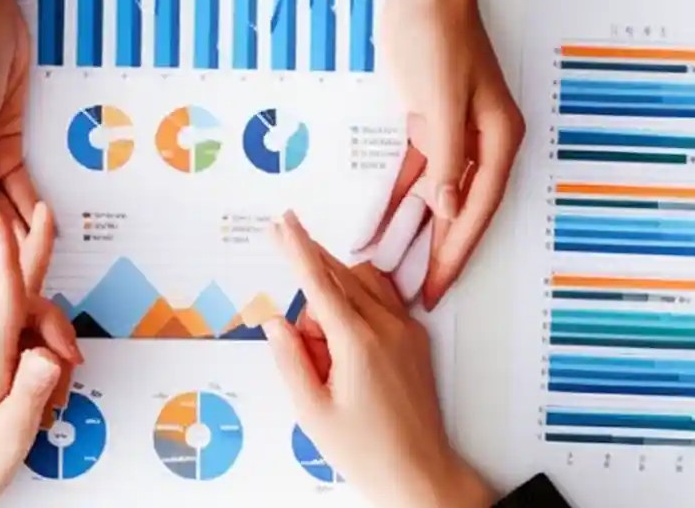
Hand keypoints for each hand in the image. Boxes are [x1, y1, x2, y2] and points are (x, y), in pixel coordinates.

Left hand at [0, 206, 80, 507]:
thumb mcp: (8, 437)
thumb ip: (32, 393)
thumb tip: (50, 356)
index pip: (3, 289)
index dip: (12, 248)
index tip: (14, 213)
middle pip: (23, 303)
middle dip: (55, 326)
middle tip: (71, 359)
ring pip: (20, 322)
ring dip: (45, 352)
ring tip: (48, 402)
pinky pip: (9, 338)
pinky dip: (30, 359)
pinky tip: (34, 394)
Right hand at [266, 212, 493, 507]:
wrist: (418, 473)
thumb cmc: (367, 451)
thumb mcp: (311, 411)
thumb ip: (289, 358)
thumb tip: (276, 322)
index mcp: (357, 342)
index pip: (319, 281)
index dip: (297, 248)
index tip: (284, 222)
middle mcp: (386, 327)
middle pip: (338, 280)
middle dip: (311, 301)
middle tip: (308, 349)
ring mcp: (406, 331)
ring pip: (361, 284)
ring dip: (335, 301)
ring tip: (329, 356)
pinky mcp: (415, 339)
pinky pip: (382, 300)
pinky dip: (358, 308)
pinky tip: (348, 348)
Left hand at [366, 0, 523, 308]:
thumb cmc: (438, 38)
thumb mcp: (442, 103)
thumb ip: (446, 161)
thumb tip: (450, 212)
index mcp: (497, 139)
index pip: (477, 211)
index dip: (456, 253)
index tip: (436, 287)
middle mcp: (481, 141)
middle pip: (461, 210)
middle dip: (440, 252)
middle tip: (417, 292)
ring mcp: (454, 132)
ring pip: (437, 195)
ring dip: (417, 229)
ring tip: (396, 268)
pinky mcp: (427, 121)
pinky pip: (415, 170)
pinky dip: (399, 195)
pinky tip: (380, 220)